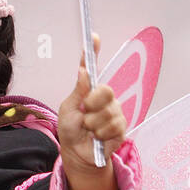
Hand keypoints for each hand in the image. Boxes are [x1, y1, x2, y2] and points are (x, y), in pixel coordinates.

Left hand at [56, 34, 126, 189]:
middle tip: (85, 114)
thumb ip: (78, 92)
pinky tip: (98, 137)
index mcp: (90, 90)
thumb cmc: (71, 130)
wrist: (77, 153)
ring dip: (94, 124)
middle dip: (92, 104)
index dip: (94, 51)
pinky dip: (101, 134)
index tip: (93, 37)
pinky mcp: (121, 127)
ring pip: (109, 112)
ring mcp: (115, 111)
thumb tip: (83, 70)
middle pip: (106, 90)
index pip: (93, 67)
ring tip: (89, 130)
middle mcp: (105, 98)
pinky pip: (114, 126)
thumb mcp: (68, 109)